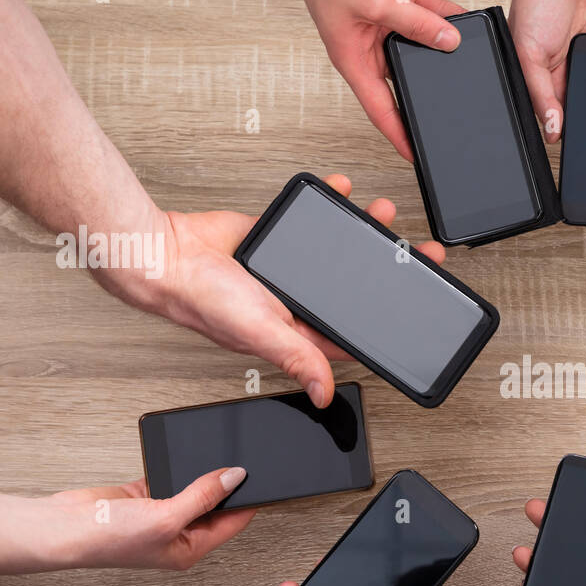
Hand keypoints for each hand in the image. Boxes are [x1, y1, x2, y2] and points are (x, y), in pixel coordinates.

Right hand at [40, 466, 254, 569]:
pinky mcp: (143, 495)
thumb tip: (235, 477)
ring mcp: (159, 513)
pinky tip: (180, 452)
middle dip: (226, 483)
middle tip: (243, 457)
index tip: (265, 478)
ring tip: (215, 450)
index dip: (250, 500)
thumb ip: (202, 495)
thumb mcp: (166, 517)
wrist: (61, 528)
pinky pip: (168, 475)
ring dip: (200, 471)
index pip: (233, 522)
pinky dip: (174, 463)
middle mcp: (177, 533)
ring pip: (192, 487)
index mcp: (189, 548)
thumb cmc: (107, 539)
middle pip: (214, 503)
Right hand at [92, 174, 446, 408]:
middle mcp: (298, 304)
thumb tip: (326, 394)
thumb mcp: (261, 333)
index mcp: (301, 332)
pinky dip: (331, 206)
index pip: (355, 333)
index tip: (421, 298)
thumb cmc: (202, 302)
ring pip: (340, 253)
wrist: (165, 255)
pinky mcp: (278, 239)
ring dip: (365, 231)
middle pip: (356, 287)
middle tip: (416, 250)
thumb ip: (297, 357)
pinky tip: (345, 192)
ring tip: (384, 213)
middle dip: (389, 266)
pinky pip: (313, 223)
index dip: (390, 319)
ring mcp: (290, 271)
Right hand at [280, 0, 462, 158]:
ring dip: (440, 44)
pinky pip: (425, 12)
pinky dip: (444, 15)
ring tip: (466, 58)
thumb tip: (447, 40)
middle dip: (428, 88)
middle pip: (404, 78)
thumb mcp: (377, 4)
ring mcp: (381, 22)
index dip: (399, 135)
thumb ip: (416, 23)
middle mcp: (368, 46)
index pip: (381, 111)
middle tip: (453, 107)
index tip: (417, 155)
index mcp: (354, 60)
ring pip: (419, 42)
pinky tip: (462, 20)